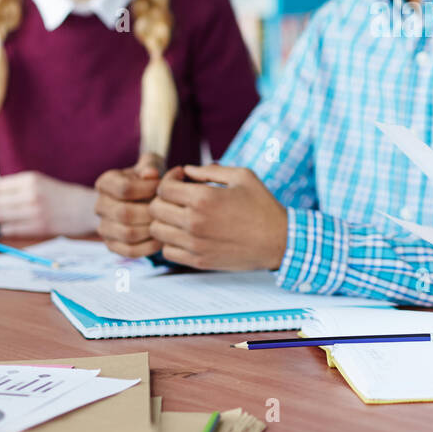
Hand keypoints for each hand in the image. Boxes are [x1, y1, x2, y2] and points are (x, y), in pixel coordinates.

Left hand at [0, 171, 98, 236]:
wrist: (87, 208)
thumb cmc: (64, 196)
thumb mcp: (42, 183)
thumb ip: (20, 188)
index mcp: (31, 179)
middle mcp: (31, 194)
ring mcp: (35, 211)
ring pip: (1, 217)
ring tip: (1, 222)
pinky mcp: (39, 227)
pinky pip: (11, 229)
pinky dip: (6, 229)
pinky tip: (11, 227)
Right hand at [94, 153, 163, 256]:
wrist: (137, 201)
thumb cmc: (147, 181)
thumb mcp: (148, 167)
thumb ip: (150, 166)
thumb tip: (151, 174)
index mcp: (106, 182)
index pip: (125, 188)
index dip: (148, 189)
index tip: (164, 189)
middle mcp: (100, 205)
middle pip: (125, 213)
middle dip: (151, 213)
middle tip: (169, 211)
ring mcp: (103, 227)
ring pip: (127, 234)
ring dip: (151, 230)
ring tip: (167, 224)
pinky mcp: (112, 245)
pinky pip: (130, 251)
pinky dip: (149, 247)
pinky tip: (162, 239)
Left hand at [149, 163, 286, 270]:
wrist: (278, 241)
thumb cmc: (262, 205)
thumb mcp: (241, 176)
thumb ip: (210, 170)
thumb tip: (185, 170)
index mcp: (203, 198)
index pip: (163, 187)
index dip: (168, 179)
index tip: (181, 179)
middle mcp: (194, 222)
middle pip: (154, 208)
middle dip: (163, 198)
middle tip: (178, 197)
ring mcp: (194, 244)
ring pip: (156, 231)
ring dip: (164, 220)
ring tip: (180, 215)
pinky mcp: (198, 261)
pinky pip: (167, 251)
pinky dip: (171, 241)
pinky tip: (186, 233)